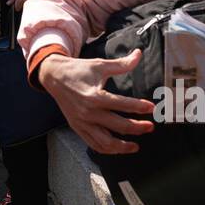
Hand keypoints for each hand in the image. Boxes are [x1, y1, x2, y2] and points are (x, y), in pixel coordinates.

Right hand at [38, 50, 154, 154]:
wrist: (54, 76)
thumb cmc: (78, 70)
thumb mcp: (100, 65)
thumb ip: (121, 64)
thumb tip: (138, 54)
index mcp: (95, 96)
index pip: (122, 104)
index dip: (139, 106)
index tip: (151, 108)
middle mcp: (88, 112)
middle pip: (118, 125)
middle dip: (137, 128)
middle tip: (150, 127)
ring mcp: (82, 122)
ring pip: (106, 142)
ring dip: (123, 146)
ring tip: (135, 146)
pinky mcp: (78, 128)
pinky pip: (94, 144)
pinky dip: (107, 149)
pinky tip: (118, 148)